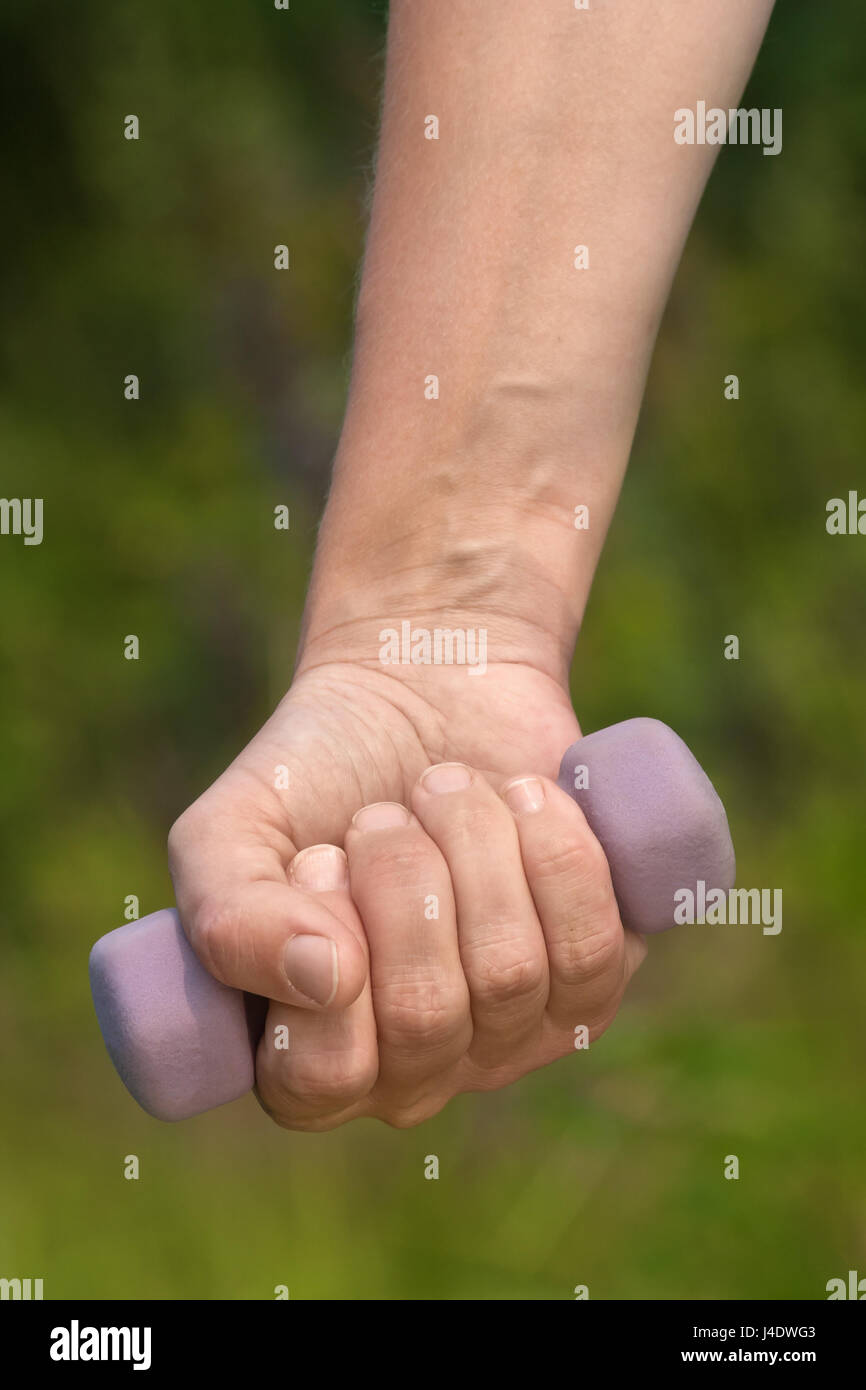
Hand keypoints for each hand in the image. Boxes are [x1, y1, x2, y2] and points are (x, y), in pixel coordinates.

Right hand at [261, 756, 644, 1129]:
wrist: (421, 689)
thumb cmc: (314, 776)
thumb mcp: (227, 835)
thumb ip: (226, 919)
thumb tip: (324, 975)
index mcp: (312, 1058)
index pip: (322, 1079)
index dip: (322, 956)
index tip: (318, 859)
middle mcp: (418, 1069)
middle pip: (425, 1016)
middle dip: (400, 878)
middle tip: (382, 812)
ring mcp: (513, 1032)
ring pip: (509, 972)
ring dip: (471, 845)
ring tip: (446, 788)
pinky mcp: (595, 975)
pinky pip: (593, 945)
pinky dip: (553, 848)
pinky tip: (522, 797)